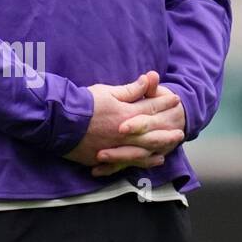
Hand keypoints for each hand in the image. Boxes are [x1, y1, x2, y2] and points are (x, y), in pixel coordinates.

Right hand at [63, 71, 183, 173]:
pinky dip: (144, 161)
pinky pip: (132, 161)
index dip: (164, 103)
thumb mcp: (107, 91)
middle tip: (181, 130)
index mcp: (127, 113)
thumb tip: (148, 80)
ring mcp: (119, 146)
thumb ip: (130, 90)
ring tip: (171, 145)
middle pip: (153, 132)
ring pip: (146, 148)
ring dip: (161, 146)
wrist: (60, 122)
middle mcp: (127, 132)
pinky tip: (153, 160)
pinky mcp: (108, 157)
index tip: (175, 99)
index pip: (150, 107)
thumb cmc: (83, 104)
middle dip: (168, 129)